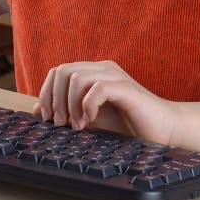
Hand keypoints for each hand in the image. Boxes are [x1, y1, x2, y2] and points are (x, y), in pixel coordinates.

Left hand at [31, 60, 177, 144]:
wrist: (162, 130)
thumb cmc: (128, 125)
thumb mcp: (90, 118)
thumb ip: (67, 111)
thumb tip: (37, 110)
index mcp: (93, 72)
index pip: (58, 71)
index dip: (46, 93)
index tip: (46, 118)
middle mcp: (102, 69)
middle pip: (62, 71)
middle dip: (55, 99)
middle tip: (61, 123)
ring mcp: (114, 76)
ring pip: (76, 77)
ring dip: (71, 105)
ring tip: (79, 125)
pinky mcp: (125, 88)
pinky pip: (97, 88)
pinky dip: (88, 105)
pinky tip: (91, 121)